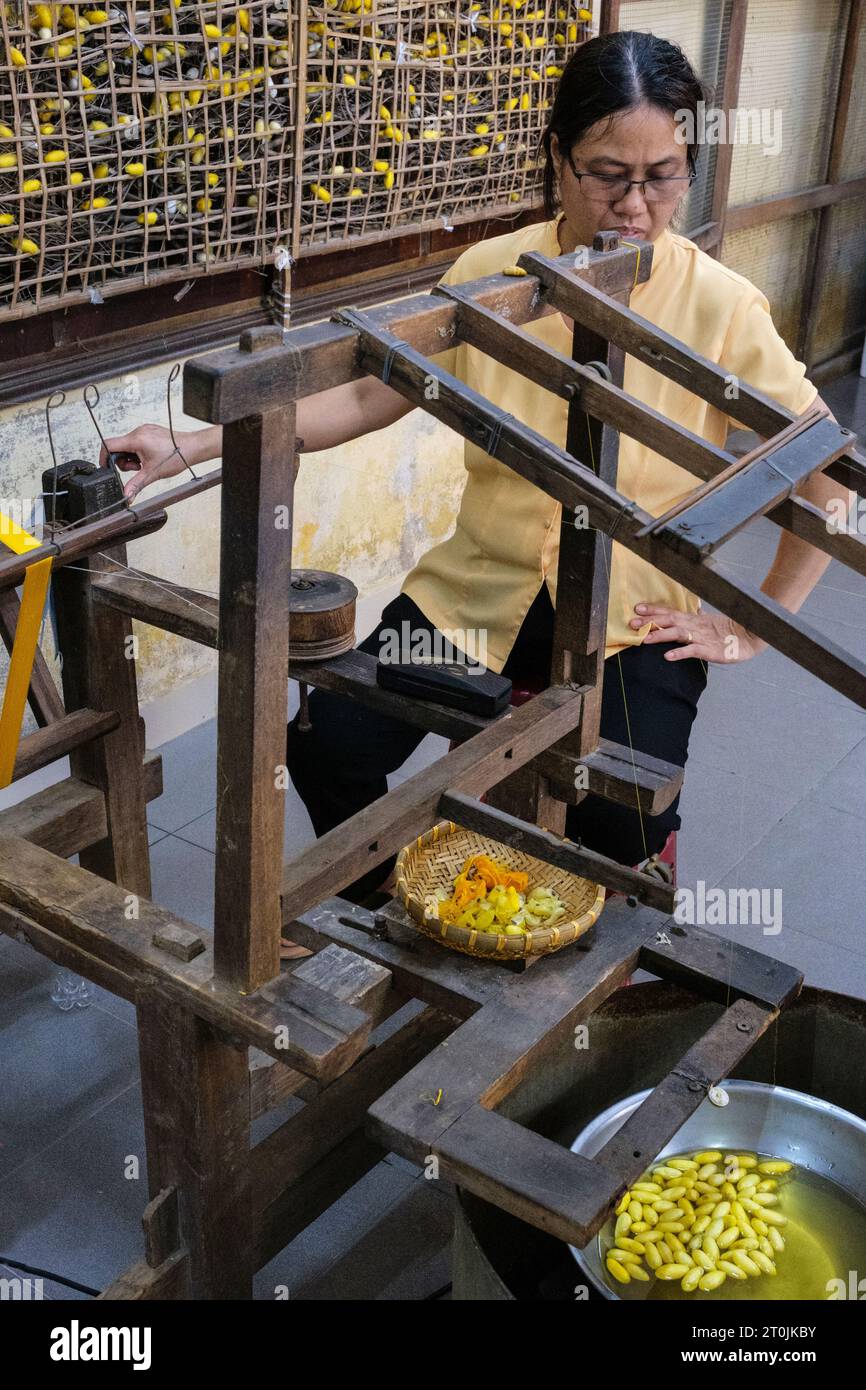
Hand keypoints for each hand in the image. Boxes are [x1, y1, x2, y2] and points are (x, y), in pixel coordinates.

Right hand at [99, 423, 202, 500]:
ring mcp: (144, 430)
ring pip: (127, 445)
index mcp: (136, 439)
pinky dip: (138, 452)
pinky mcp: (150, 431)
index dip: (104, 457)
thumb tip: (126, 495)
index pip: (108, 444)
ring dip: (131, 457)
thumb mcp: (152, 474)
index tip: (107, 467)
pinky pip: (136, 441)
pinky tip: (149, 458)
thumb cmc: (177, 456)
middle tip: (136, 468)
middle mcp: (138, 431)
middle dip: (123, 461)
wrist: (192, 448)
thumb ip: (136, 485)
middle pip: (118, 446)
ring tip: (144, 464)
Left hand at [631, 603, 766, 663]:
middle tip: (632, 623)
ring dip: (660, 635)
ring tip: (645, 639)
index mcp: (694, 619)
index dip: (654, 610)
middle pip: (669, 620)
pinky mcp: (710, 650)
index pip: (670, 612)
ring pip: (678, 633)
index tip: (637, 608)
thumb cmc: (729, 631)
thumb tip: (692, 610)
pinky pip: (693, 651)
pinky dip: (680, 653)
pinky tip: (668, 656)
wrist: (751, 636)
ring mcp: (701, 637)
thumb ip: (698, 617)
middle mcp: (695, 626)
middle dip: (650, 621)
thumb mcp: (710, 622)